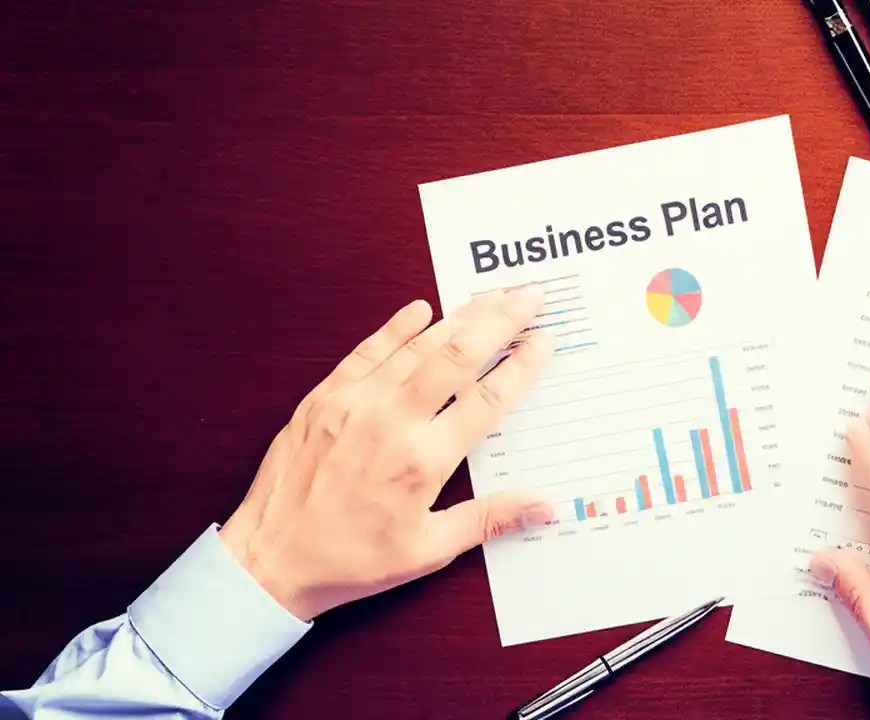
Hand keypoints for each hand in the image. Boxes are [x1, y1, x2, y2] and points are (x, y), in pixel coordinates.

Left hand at [219, 287, 554, 620]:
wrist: (269, 559)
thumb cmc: (348, 559)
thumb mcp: (427, 550)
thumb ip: (489, 520)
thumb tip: (544, 506)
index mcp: (423, 460)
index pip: (487, 399)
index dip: (522, 366)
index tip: (543, 341)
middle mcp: (392, 421)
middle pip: (458, 356)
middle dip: (500, 321)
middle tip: (529, 296)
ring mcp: (355, 403)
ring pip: (417, 347)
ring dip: (459, 317)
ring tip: (490, 296)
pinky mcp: (325, 397)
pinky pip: (368, 351)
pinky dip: (396, 328)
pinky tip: (421, 309)